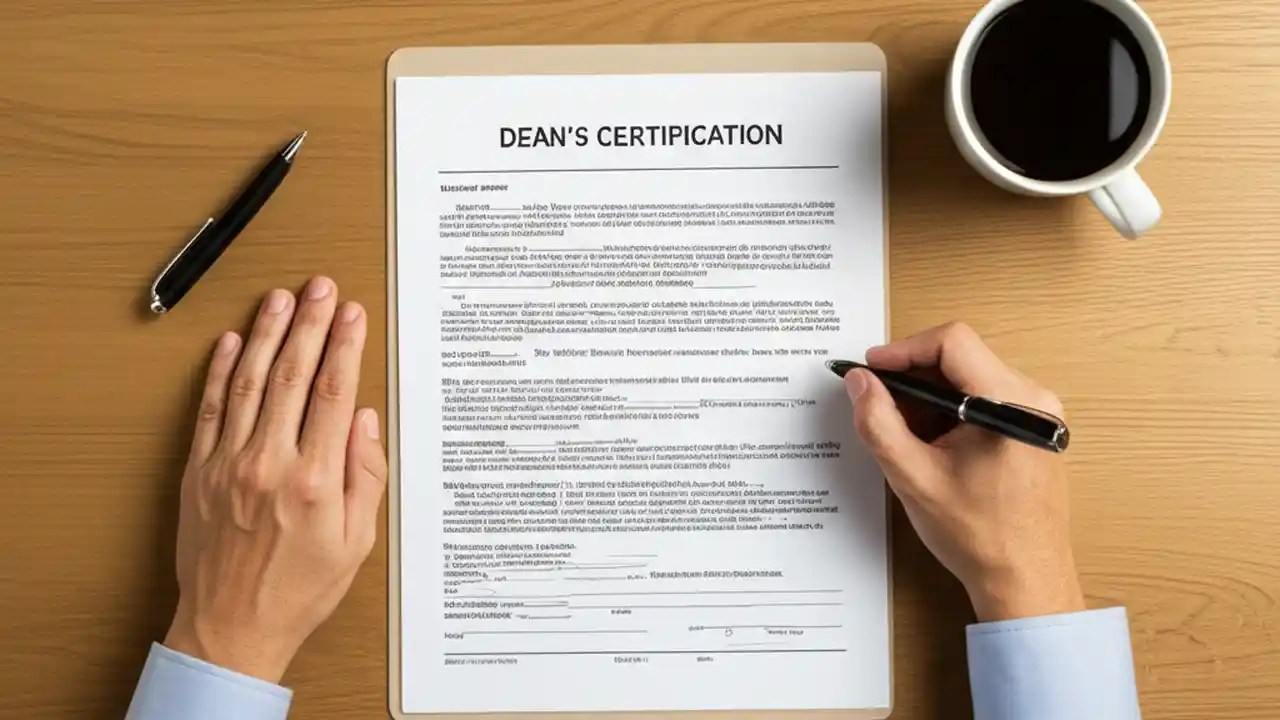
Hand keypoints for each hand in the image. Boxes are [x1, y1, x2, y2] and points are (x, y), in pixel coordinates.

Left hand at [164, 276, 387, 681]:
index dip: (346, 347)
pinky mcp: (198, 472)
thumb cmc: (298, 591)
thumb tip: (365, 423)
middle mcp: (269, 463)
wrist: (231, 627)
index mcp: (315, 481)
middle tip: (321, 288)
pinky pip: (210, 409)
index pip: (335, 394)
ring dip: (268, 334)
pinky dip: (220, 371)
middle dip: (311, 324)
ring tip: (281, 299)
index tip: (353, 316)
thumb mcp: (356, 543)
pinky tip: (234, 342)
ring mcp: (228, 464)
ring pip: (249, 382)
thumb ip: (365, 478)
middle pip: (293, 376)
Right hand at [845, 322, 1083, 621]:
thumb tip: (859, 381)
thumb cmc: (978, 536)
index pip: (953, 342)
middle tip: (877, 401)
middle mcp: (1034, 398)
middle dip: (913, 375)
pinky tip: (930, 443)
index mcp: (1010, 403)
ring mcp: (1039, 413)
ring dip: (930, 395)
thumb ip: (879, 423)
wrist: (1026, 579)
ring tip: (903, 431)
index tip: (871, 369)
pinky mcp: (1034, 427)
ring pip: (970, 376)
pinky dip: (950, 410)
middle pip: (962, 356)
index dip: (904, 349)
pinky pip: (985, 397)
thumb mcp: (914, 477)